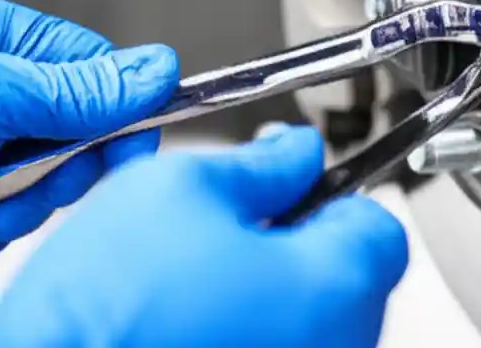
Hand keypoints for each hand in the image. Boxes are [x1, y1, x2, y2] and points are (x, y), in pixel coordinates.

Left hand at [0, 0, 179, 273]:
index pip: (98, 70)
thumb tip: (158, 68)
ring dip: (14, 205)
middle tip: (26, 174)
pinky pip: (8, 218)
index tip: (126, 146)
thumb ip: (81, 89)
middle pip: (83, 135)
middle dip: (58, 170)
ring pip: (48, 185)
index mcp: (5, 40)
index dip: (120, 112)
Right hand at [0, 126, 407, 347]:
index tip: (289, 180)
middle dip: (297, 238)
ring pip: (308, 321)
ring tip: (194, 277)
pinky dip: (244, 332)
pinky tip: (188, 322)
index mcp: (337, 286)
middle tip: (228, 225)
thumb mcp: (182, 188)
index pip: (377, 222)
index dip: (330, 188)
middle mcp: (336, 347)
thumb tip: (298, 152)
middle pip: (347, 276)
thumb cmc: (103, 312)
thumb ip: (263, 162)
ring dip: (269, 290)